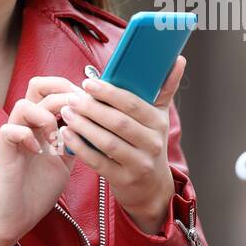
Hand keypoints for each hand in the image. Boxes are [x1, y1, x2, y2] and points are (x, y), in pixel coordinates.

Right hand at [0, 91, 75, 245]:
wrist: (18, 216)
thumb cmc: (40, 189)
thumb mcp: (66, 160)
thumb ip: (76, 141)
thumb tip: (99, 125)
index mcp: (42, 124)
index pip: (53, 88)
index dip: (72, 88)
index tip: (90, 103)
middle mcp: (27, 125)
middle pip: (37, 85)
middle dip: (62, 92)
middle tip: (77, 111)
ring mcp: (14, 137)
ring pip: (23, 104)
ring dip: (45, 116)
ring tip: (56, 136)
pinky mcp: (4, 153)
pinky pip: (9, 130)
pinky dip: (26, 135)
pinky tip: (40, 150)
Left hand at [58, 55, 185, 233]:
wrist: (151, 187)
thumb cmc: (149, 142)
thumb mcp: (159, 116)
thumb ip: (166, 87)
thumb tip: (179, 58)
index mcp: (158, 123)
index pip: (133, 104)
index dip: (109, 93)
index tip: (88, 83)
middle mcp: (152, 144)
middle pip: (119, 123)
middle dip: (92, 109)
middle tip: (72, 98)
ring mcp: (138, 164)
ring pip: (107, 142)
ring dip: (84, 126)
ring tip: (67, 113)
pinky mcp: (123, 180)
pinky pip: (98, 162)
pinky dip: (80, 148)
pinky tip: (67, 135)